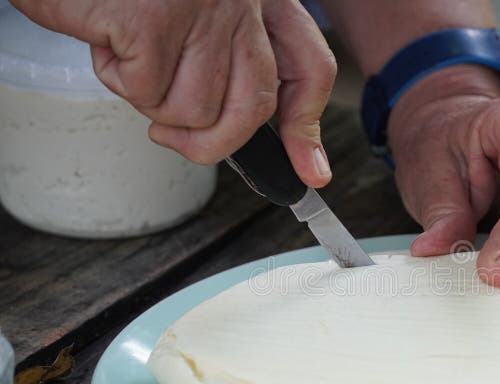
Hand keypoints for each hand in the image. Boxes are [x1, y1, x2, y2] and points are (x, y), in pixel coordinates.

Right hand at [11, 0, 336, 185]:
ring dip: (151, 99)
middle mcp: (241, 0)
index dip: (307, 128)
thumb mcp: (193, 13)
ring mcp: (200, 9)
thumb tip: (250, 137)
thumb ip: (229, 65)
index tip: (311, 171)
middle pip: (254, 108)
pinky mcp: (152, 21)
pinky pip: (146, 90)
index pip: (309, 69)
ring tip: (130, 54)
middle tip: (174, 138)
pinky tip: (107, 37)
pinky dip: (116, 76)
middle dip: (214, 141)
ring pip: (195, 109)